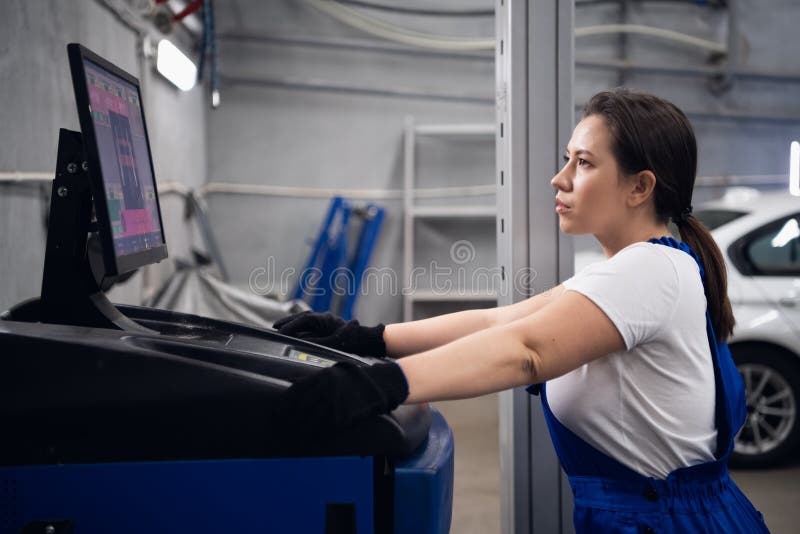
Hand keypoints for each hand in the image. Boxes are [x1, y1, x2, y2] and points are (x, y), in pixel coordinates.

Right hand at [273, 311, 386, 356]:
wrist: (369, 341)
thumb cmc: (354, 341)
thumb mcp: (334, 344)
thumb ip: (316, 343)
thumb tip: (299, 343)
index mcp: (325, 319)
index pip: (304, 319)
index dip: (291, 325)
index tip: (280, 331)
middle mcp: (325, 319)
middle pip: (302, 318)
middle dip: (288, 322)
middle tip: (274, 328)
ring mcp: (326, 324)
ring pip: (306, 322)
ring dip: (293, 326)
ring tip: (280, 330)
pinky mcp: (328, 330)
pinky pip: (310, 329)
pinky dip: (300, 331)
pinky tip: (294, 336)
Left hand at [274, 361, 408, 434]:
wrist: (379, 384)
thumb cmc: (356, 378)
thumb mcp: (334, 372)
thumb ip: (315, 379)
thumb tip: (293, 383)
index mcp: (322, 376)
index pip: (296, 391)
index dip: (284, 403)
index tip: (277, 412)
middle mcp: (326, 389)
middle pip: (300, 407)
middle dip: (289, 419)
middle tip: (280, 427)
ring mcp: (335, 403)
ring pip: (311, 419)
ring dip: (299, 429)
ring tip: (291, 435)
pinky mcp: (344, 415)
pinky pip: (326, 427)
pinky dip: (316, 434)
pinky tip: (309, 438)